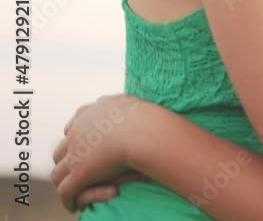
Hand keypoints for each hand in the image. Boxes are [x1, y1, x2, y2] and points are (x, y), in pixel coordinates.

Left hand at [50, 94, 151, 211]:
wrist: (146, 132)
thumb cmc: (150, 120)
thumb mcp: (138, 107)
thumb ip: (132, 110)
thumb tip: (141, 110)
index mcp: (91, 113)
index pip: (74, 127)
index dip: (77, 139)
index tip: (85, 146)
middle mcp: (79, 130)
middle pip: (62, 149)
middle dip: (66, 160)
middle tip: (76, 170)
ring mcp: (76, 153)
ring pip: (59, 172)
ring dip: (65, 182)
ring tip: (73, 190)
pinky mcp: (79, 174)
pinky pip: (66, 191)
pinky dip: (69, 200)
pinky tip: (73, 206)